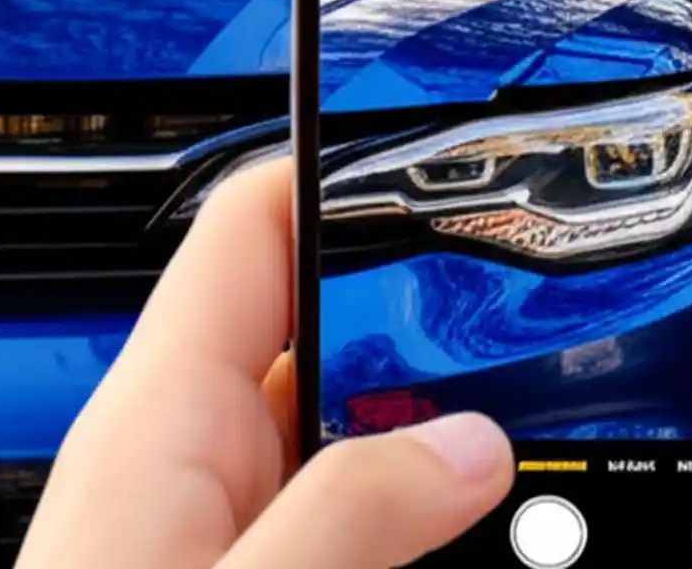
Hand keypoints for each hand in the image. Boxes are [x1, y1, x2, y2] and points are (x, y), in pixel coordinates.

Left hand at [15, 161, 513, 568]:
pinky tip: (471, 508)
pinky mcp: (266, 552)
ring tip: (527, 426)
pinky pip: (360, 490)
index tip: (441, 162)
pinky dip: (421, 485)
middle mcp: (200, 450)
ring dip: (436, 416)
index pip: (250, 228)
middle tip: (525, 323)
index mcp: (164, 419)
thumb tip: (470, 447)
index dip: (340, 171)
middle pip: (327, 320)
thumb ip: (347, 517)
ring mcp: (237, 507)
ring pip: (357, 416)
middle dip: (425, 313)